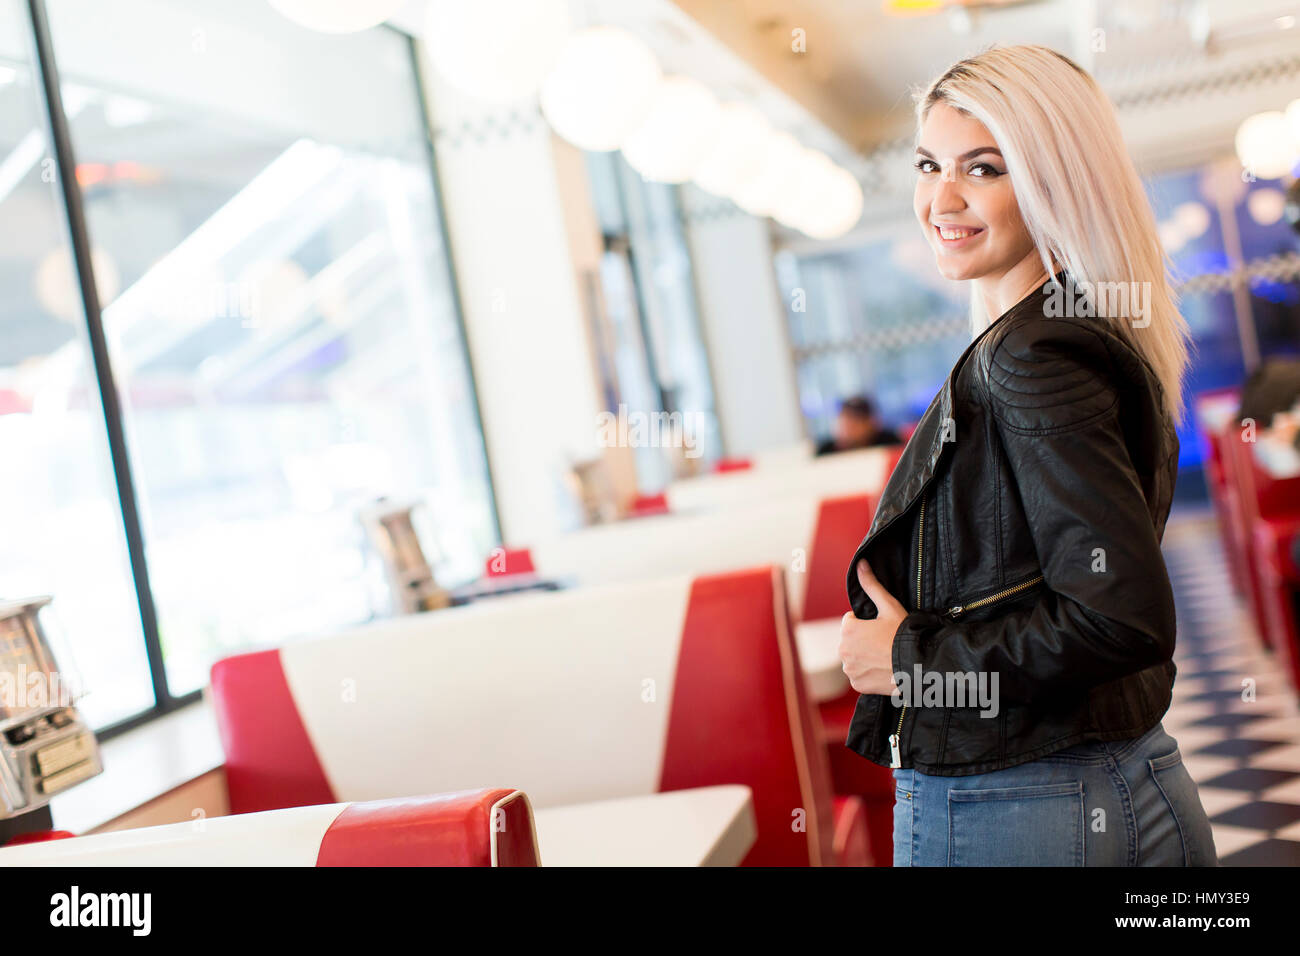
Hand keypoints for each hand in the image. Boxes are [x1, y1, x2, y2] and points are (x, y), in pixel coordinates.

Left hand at [839, 558, 907, 695]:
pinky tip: (882, 669)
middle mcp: (843, 649)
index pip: (851, 622)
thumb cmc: (903, 635)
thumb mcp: (889, 607)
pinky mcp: (856, 684)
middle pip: (851, 641)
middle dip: (864, 640)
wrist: (916, 666)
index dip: (867, 623)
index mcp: (848, 629)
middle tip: (884, 643)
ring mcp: (849, 668)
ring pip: (854, 658)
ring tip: (885, 656)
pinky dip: (868, 673)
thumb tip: (861, 564)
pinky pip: (859, 675)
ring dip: (864, 657)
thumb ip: (872, 585)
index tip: (881, 629)